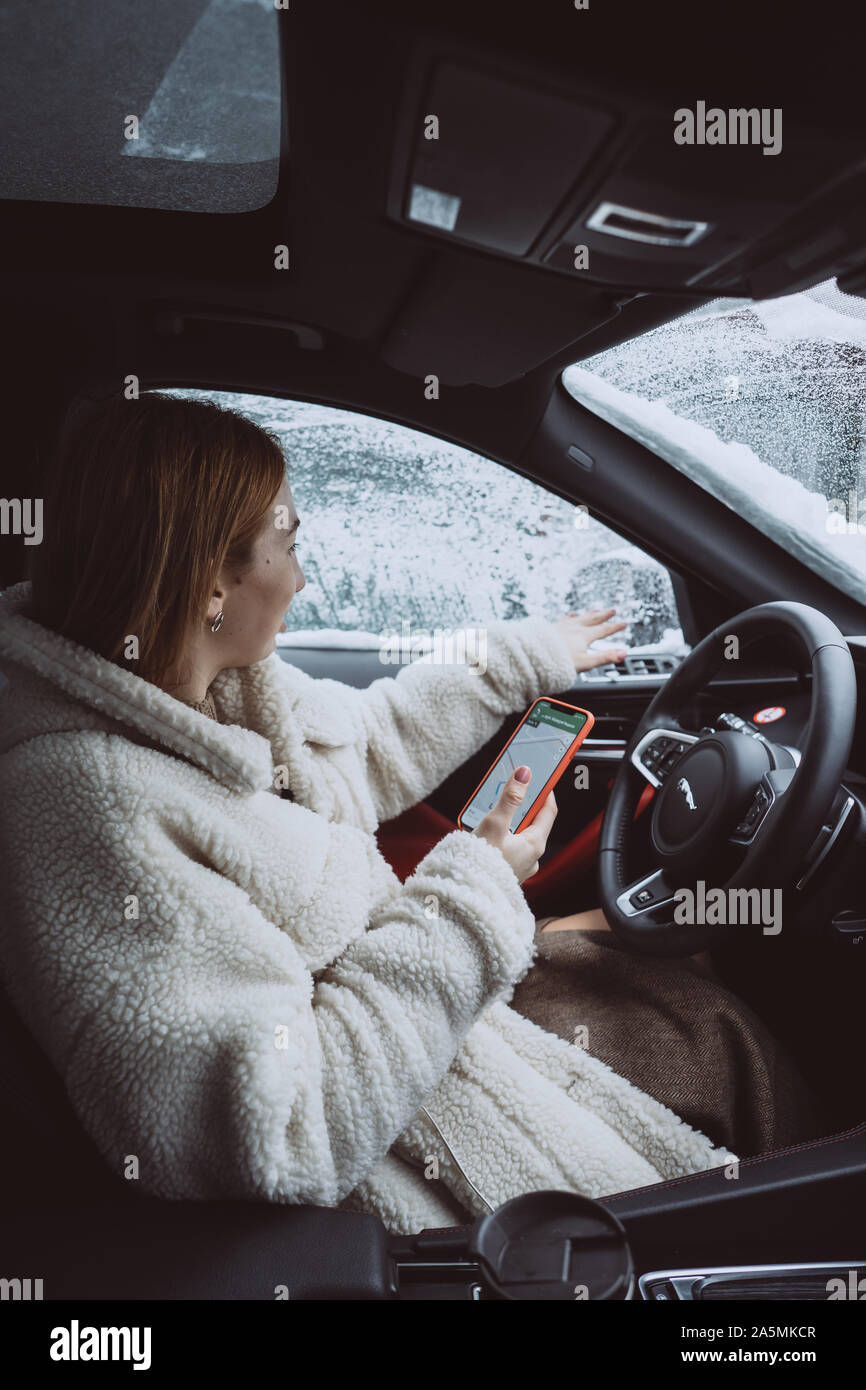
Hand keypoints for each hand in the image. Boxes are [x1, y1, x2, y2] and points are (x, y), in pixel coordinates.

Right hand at [472, 766, 556, 883]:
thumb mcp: (495, 823)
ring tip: (492, 813)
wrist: (465, 895)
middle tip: (509, 792)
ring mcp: (521, 866)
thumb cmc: (480, 863)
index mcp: (535, 844)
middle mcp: (532, 857)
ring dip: (510, 821)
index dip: (545, 792)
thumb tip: (524, 774)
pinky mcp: (508, 872)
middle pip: (533, 822)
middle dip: (522, 805)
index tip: (540, 778)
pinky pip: (510, 848)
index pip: (548, 811)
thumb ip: (510, 798)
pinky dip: (502, 836)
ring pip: (520, 835)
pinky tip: (486, 835)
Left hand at [553, 608, 627, 672]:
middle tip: (612, 610)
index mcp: (583, 636)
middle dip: (603, 615)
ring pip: (579, 618)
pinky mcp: (551, 628)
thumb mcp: (586, 663)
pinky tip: (569, 616)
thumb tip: (623, 654)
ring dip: (589, 614)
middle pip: (592, 620)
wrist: (534, 654)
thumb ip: (605, 657)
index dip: (614, 627)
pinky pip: (564, 619)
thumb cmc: (558, 661)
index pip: (603, 630)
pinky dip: (570, 617)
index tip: (624, 623)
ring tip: (595, 610)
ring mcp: (562, 626)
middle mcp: (574, 628)